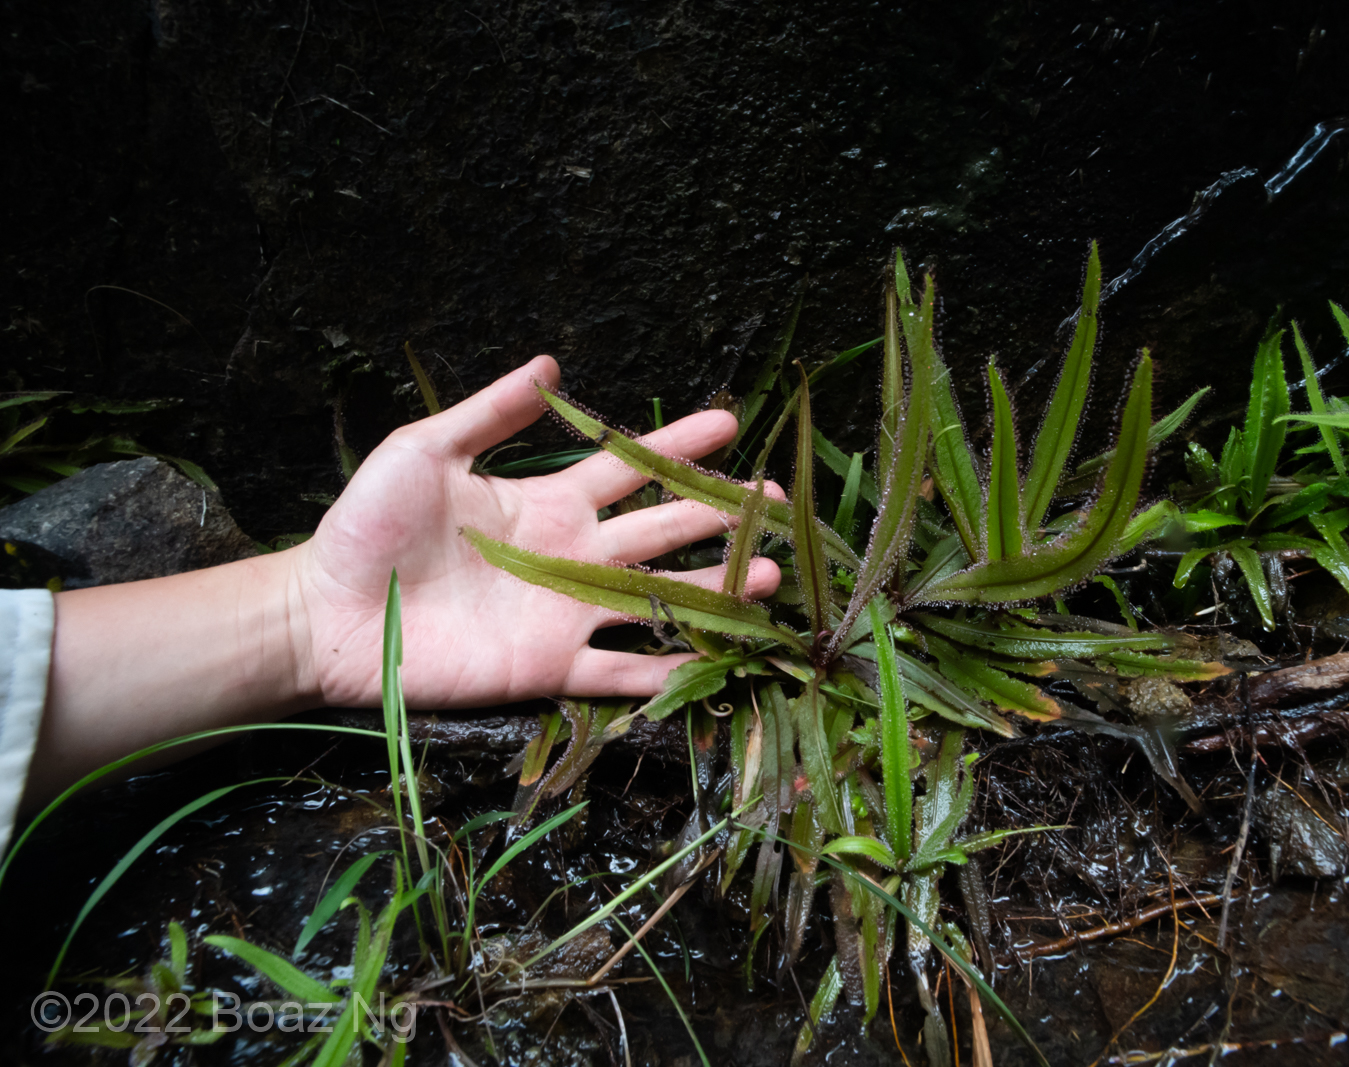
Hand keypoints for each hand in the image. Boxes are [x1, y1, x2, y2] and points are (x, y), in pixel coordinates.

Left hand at [288, 355, 781, 707]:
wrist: (328, 611)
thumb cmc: (368, 526)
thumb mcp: (425, 451)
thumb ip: (489, 414)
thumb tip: (549, 367)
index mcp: (546, 502)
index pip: (630, 467)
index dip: (679, 442)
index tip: (731, 420)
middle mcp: (570, 556)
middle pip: (661, 531)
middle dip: (719, 514)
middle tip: (775, 501)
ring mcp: (564, 614)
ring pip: (658, 599)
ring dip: (714, 588)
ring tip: (773, 575)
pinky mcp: (548, 666)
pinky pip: (618, 669)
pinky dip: (665, 668)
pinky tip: (714, 658)